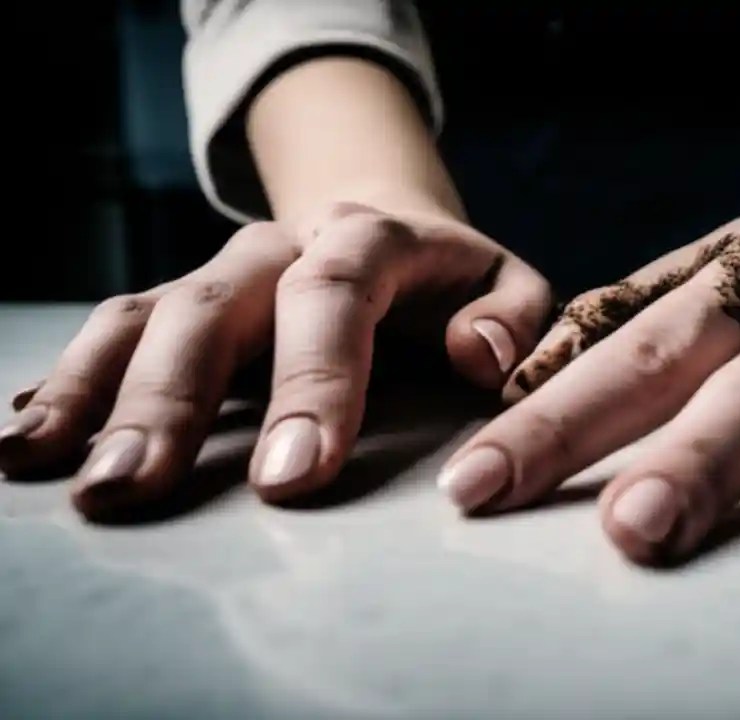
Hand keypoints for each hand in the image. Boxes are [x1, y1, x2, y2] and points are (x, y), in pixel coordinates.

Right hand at [0, 202, 551, 517]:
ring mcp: (224, 273)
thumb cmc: (458, 285)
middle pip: (217, 305)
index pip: (336, 292)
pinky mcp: (185, 304)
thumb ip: (514, 318)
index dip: (312, 381)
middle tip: (134, 486)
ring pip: (148, 314)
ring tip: (47, 464)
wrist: (393, 233)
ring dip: (95, 390)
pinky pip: (118, 328)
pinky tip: (30, 433)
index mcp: (374, 237)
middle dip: (171, 399)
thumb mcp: (511, 287)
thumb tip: (477, 356)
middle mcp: (284, 246)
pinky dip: (71, 379)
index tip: (290, 477)